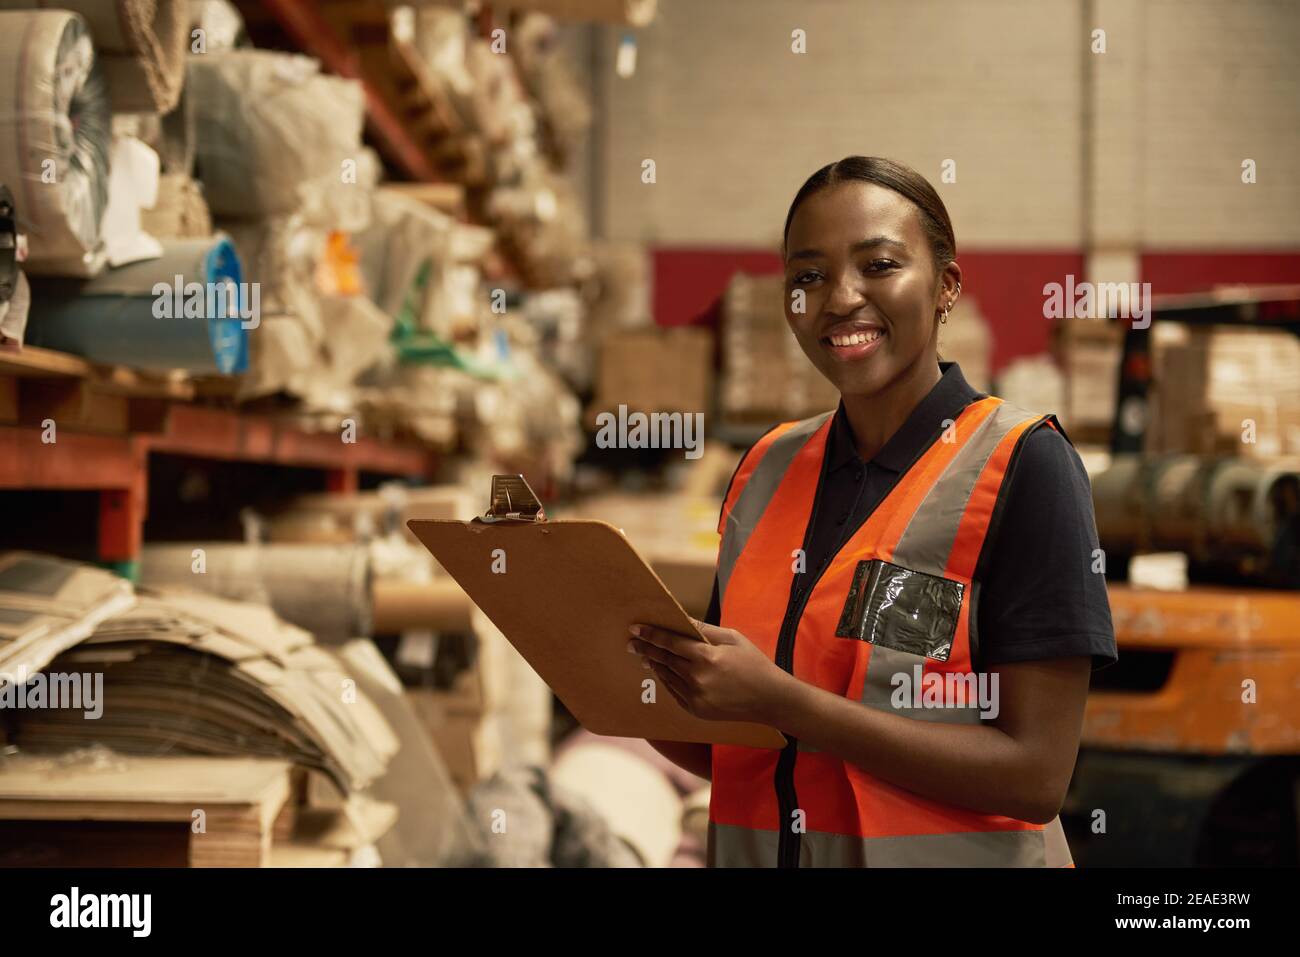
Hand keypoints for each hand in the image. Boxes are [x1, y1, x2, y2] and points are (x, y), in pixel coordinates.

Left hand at [627, 619, 786, 723]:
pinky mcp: (696, 710)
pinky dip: (666, 680)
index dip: (651, 635)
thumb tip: (683, 618)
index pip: (671, 643)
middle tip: (631, 643)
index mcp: (707, 657)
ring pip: (667, 676)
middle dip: (646, 649)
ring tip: (644, 655)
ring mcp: (696, 697)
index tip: (636, 629)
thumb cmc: (754, 664)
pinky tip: (662, 671)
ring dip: (654, 664)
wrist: (770, 699)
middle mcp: (698, 678)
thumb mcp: (733, 638)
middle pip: (664, 660)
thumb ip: (705, 630)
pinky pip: (674, 692)